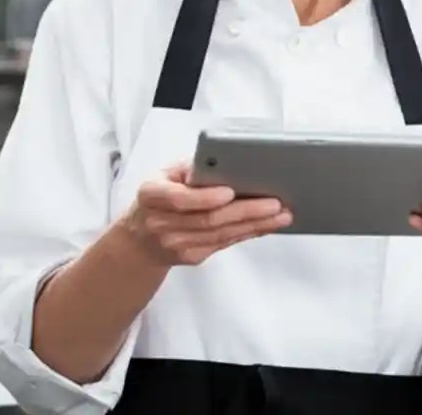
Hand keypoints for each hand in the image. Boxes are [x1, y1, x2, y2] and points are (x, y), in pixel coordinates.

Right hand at [118, 164, 291, 267]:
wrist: (139, 239)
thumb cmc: (160, 196)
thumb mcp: (167, 174)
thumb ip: (194, 168)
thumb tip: (232, 164)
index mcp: (151, 195)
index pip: (178, 198)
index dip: (205, 197)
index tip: (230, 192)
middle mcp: (161, 222)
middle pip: (209, 219)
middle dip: (246, 211)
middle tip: (275, 203)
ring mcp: (175, 244)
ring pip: (221, 234)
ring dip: (256, 225)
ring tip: (282, 215)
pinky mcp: (191, 256)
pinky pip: (225, 244)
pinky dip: (249, 233)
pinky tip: (268, 224)